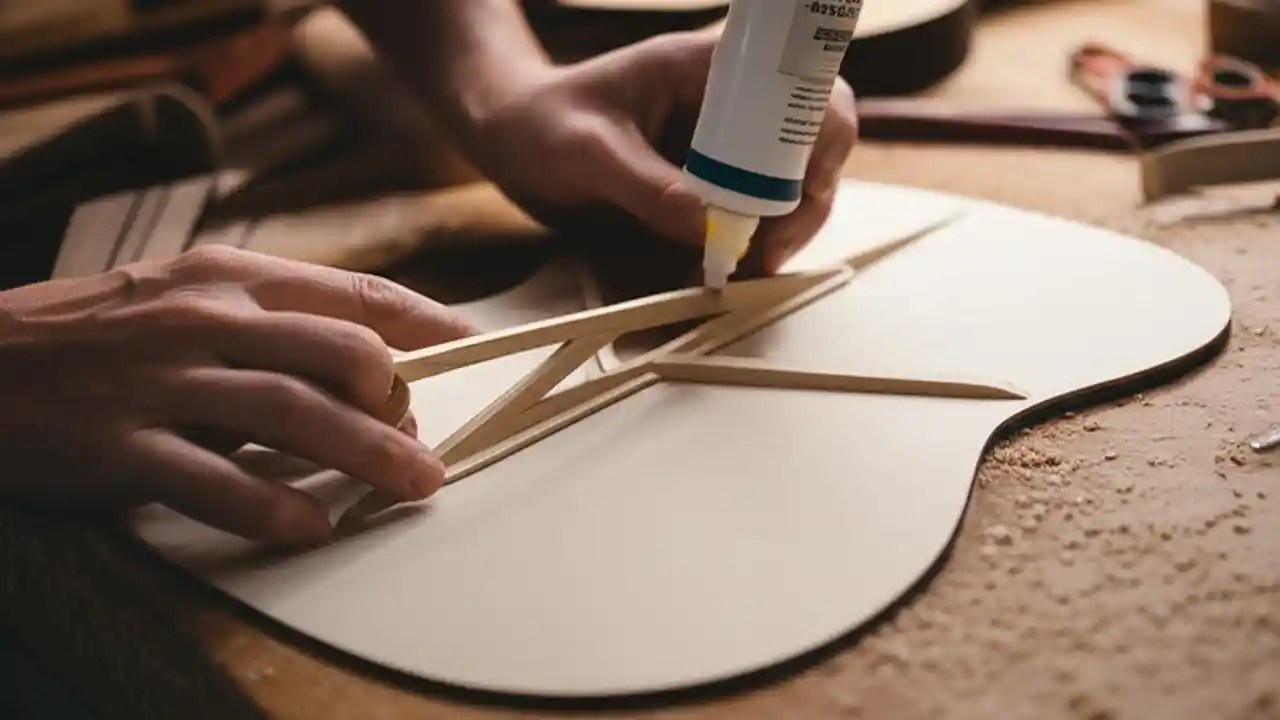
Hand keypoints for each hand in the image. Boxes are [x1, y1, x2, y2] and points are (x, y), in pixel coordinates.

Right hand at [0, 247, 474, 546]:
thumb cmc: (93, 332)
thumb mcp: (180, 294)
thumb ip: (267, 320)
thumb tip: (363, 359)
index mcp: (227, 277)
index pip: (352, 293)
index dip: (425, 322)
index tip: (473, 349)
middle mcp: (204, 320)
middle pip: (339, 355)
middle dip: (401, 402)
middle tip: (427, 444)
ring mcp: (163, 383)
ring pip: (294, 415)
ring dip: (369, 455)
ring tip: (416, 486)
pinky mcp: (120, 447)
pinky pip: (215, 482)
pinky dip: (275, 508)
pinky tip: (314, 528)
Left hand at [459, 28, 858, 276]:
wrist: (506, 139)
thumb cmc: (537, 123)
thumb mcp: (584, 151)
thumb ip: (645, 186)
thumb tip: (711, 228)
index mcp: (710, 71)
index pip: (802, 91)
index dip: (818, 141)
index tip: (796, 196)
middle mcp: (728, 108)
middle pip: (809, 151)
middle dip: (799, 208)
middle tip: (763, 257)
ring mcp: (721, 151)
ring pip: (784, 194)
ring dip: (771, 238)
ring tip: (729, 276)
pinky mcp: (705, 189)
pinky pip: (745, 222)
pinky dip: (739, 253)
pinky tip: (707, 277)